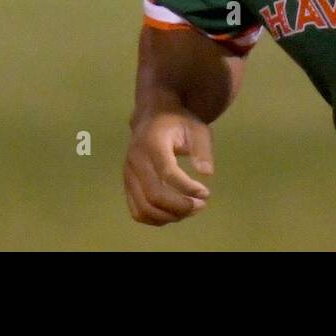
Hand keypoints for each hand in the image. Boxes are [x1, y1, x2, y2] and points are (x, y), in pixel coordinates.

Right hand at [124, 108, 214, 225]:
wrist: (151, 117)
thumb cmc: (178, 123)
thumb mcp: (197, 128)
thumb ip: (202, 149)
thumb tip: (207, 174)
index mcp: (153, 144)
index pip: (167, 172)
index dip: (187, 187)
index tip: (206, 192)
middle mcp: (136, 161)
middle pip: (153, 195)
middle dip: (180, 206)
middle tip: (201, 205)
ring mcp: (128, 175)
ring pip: (143, 208)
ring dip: (170, 216)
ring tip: (191, 210)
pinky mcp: (128, 185)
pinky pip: (137, 211)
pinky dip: (157, 219)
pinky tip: (175, 213)